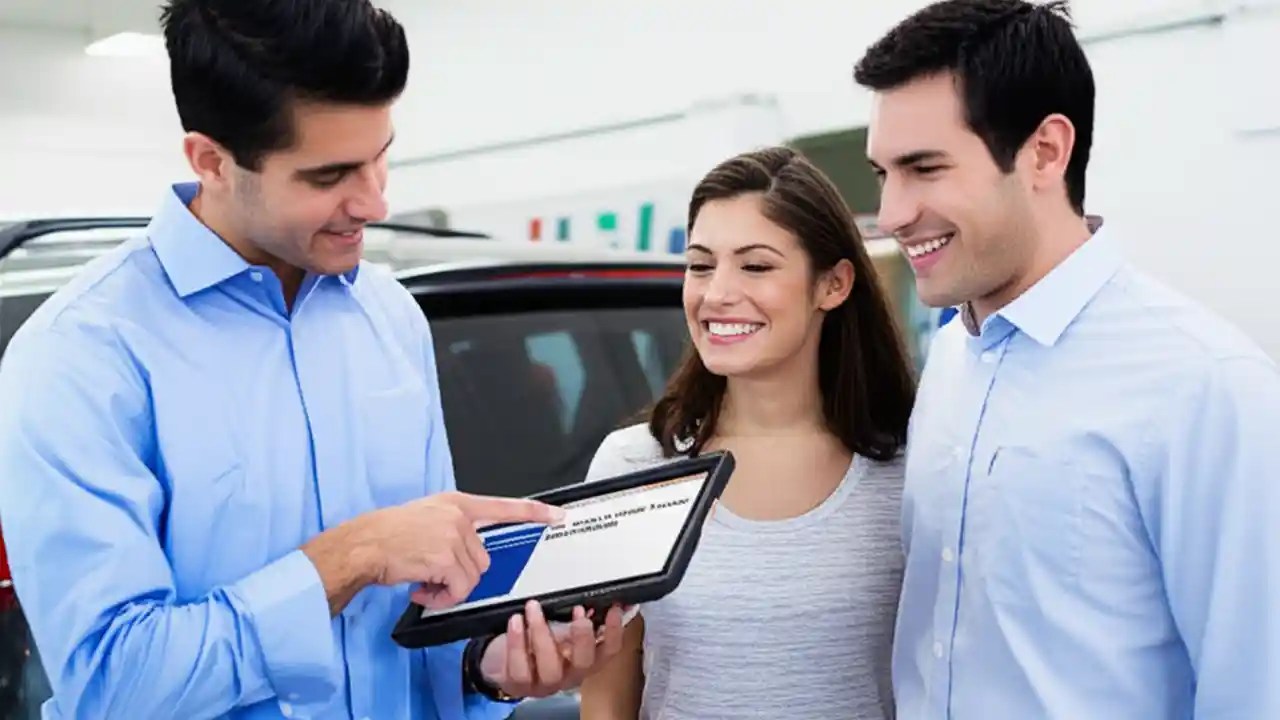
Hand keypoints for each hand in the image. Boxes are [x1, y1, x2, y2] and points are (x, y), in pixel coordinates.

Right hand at [303, 491, 562, 614]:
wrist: (363, 544)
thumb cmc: (389, 535)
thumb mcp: (427, 517)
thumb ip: (453, 527)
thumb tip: (469, 554)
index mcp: (457, 504)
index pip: (505, 506)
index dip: (535, 512)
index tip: (559, 516)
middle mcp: (459, 517)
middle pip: (484, 560)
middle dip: (461, 575)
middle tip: (433, 576)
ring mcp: (454, 535)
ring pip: (472, 577)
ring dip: (449, 588)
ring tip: (424, 581)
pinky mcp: (446, 557)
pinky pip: (459, 589)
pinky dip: (442, 597)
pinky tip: (421, 589)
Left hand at [479, 600, 626, 698]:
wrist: (501, 661)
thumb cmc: (534, 643)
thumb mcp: (559, 628)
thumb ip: (578, 617)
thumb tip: (601, 598)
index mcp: (584, 660)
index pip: (609, 651)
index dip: (614, 632)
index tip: (612, 609)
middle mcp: (568, 675)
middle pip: (584, 663)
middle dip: (583, 637)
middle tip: (578, 611)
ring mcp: (544, 684)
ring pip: (550, 667)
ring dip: (542, 633)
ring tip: (533, 607)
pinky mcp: (519, 686)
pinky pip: (520, 669)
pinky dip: (517, 642)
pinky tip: (516, 621)